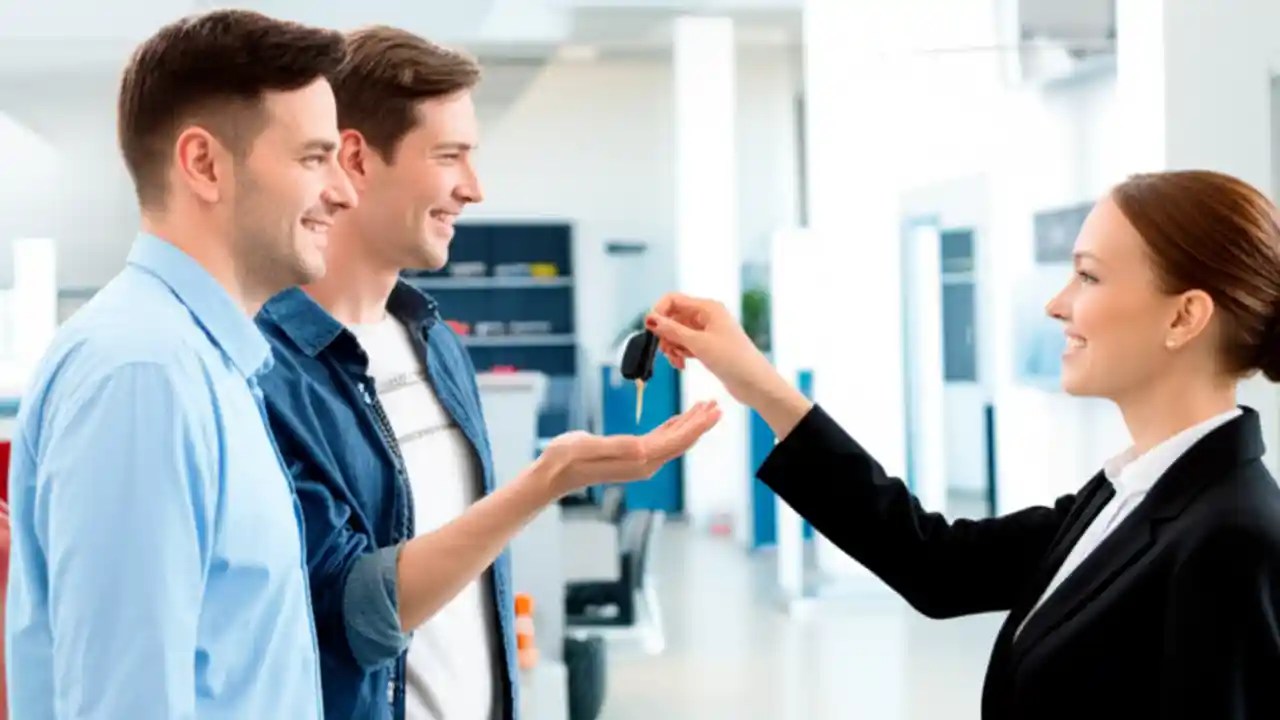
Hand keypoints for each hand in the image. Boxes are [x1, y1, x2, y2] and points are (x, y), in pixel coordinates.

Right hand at [541, 400, 721, 492]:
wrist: (553, 473)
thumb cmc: (566, 458)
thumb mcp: (588, 447)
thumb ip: (616, 447)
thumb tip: (642, 447)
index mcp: (639, 459)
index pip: (676, 441)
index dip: (696, 426)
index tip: (713, 412)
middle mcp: (644, 462)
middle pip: (680, 441)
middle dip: (700, 424)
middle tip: (716, 405)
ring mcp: (640, 460)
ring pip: (673, 440)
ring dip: (690, 424)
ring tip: (704, 408)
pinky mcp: (632, 456)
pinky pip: (660, 440)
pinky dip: (673, 427)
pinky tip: (680, 419)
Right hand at [644, 292, 782, 404]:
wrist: (754, 383)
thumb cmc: (732, 359)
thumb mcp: (698, 344)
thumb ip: (672, 331)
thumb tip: (650, 319)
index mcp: (708, 307)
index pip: (673, 300)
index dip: (659, 312)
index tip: (651, 331)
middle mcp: (707, 316)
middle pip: (673, 317)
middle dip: (666, 334)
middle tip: (667, 351)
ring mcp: (707, 331)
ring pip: (678, 333)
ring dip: (672, 347)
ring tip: (677, 362)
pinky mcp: (708, 346)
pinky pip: (686, 344)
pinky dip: (680, 353)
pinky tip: (682, 365)